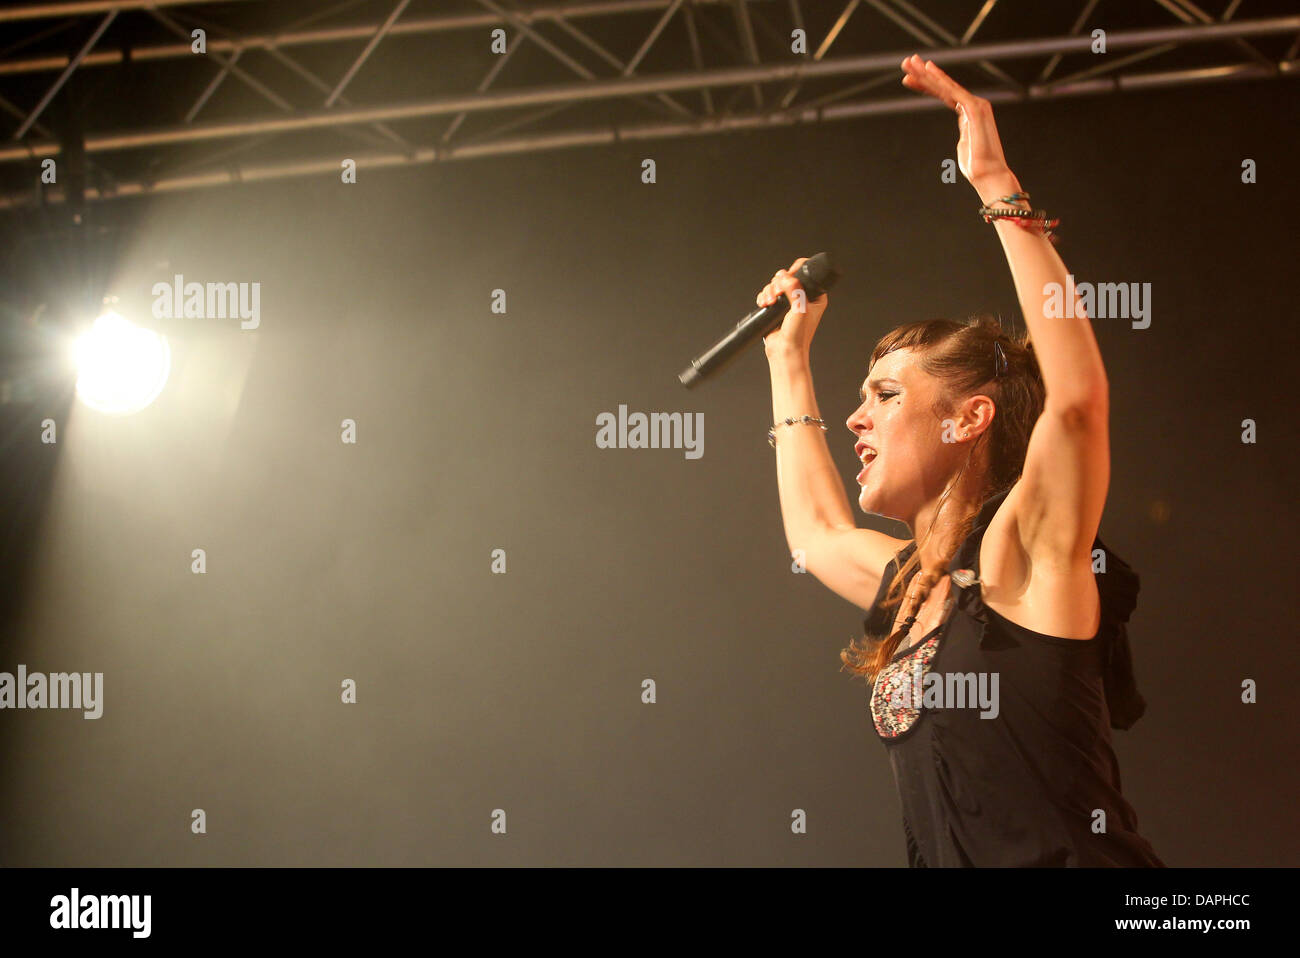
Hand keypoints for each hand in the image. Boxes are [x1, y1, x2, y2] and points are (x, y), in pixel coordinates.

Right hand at [759, 257, 827, 358]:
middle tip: (778, 294)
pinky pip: (767, 293)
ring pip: (775, 285)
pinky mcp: (777, 307)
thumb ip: (794, 289)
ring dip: (769, 291)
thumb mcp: (800, 309)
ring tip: (770, 302)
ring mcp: (789, 302)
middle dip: (778, 284)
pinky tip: (765, 304)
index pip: (806, 273)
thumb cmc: (798, 335)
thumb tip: (784, 276)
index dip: (794, 272)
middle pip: (786, 277)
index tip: (788, 279)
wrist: (784, 351)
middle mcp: (802, 297)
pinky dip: (764, 297)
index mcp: (815, 296)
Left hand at [900, 53, 1010, 187]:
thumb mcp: (964, 148)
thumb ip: (963, 138)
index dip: (926, 86)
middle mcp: (974, 104)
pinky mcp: (974, 108)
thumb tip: (964, 141)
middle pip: (943, 86)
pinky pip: (953, 90)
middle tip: (906, 62)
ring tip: (909, 63)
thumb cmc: (977, 167)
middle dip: (923, 74)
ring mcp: (975, 105)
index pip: (944, 95)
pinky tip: (928, 70)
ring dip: (926, 73)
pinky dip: (940, 79)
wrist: (989, 175)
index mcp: (969, 113)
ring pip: (946, 85)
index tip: (908, 80)